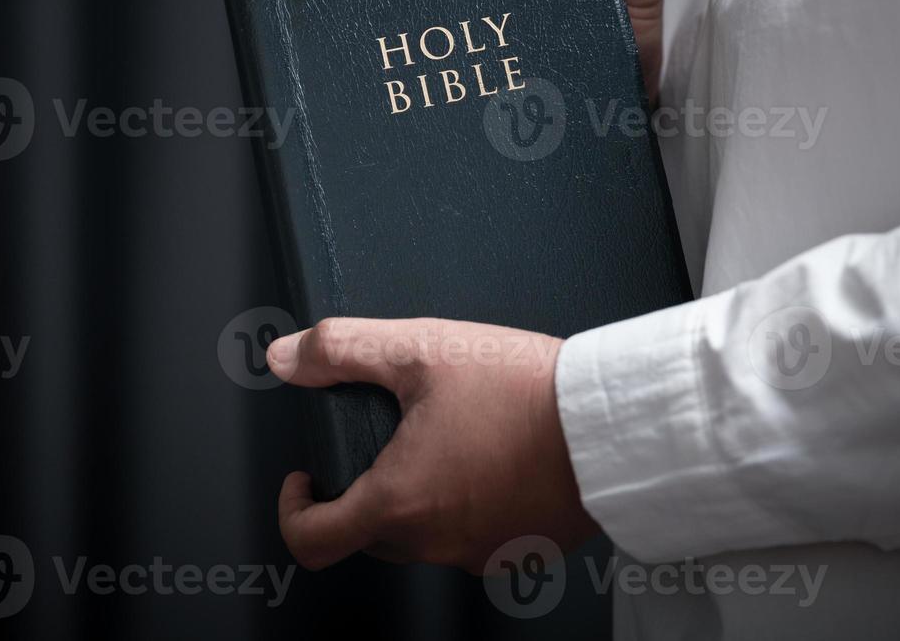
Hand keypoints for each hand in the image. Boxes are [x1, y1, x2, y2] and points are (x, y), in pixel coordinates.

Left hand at [268, 317, 598, 572]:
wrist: (611, 422)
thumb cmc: (526, 390)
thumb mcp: (421, 348)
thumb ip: (342, 348)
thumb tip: (287, 356)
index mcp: (400, 501)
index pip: (312, 540)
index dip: (294, 510)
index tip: (307, 479)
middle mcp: (437, 540)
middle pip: (368, 534)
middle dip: (362, 490)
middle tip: (386, 439)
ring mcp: (482, 551)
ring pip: (422, 535)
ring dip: (417, 496)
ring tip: (444, 438)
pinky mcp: (522, 550)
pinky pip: (471, 536)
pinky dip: (465, 504)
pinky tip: (486, 458)